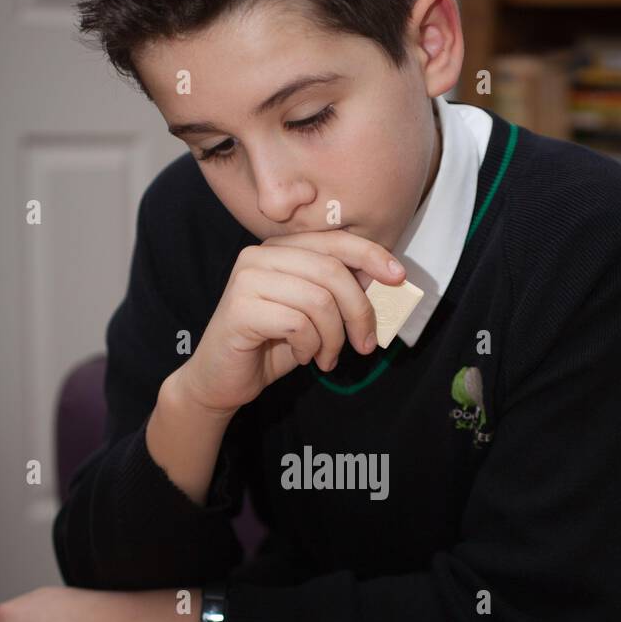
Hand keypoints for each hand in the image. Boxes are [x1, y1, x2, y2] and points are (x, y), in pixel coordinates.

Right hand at [179, 229, 405, 413]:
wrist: (221, 380)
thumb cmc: (270, 346)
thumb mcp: (313, 315)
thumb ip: (338, 293)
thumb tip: (384, 280)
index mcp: (280, 249)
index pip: (334, 241)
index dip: (371, 255)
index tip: (399, 278)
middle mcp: (259, 255)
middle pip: (332, 271)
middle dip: (359, 311)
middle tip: (365, 344)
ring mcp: (247, 279)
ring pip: (319, 300)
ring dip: (333, 337)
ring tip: (326, 357)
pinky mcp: (240, 308)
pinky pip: (298, 323)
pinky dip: (309, 347)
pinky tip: (301, 356)